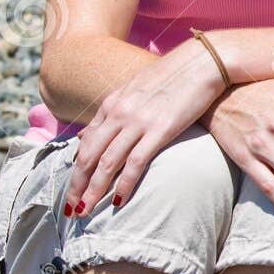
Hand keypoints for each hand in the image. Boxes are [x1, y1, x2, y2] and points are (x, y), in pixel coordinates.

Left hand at [64, 40, 224, 214]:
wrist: (202, 62)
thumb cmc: (175, 77)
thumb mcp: (138, 90)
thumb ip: (119, 111)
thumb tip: (98, 132)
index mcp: (113, 104)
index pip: (86, 142)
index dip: (76, 169)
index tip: (73, 189)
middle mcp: (119, 113)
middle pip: (89, 155)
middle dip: (77, 185)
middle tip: (71, 209)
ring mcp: (137, 121)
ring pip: (106, 162)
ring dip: (94, 190)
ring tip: (87, 211)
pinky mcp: (159, 129)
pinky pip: (135, 163)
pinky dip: (124, 184)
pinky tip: (119, 201)